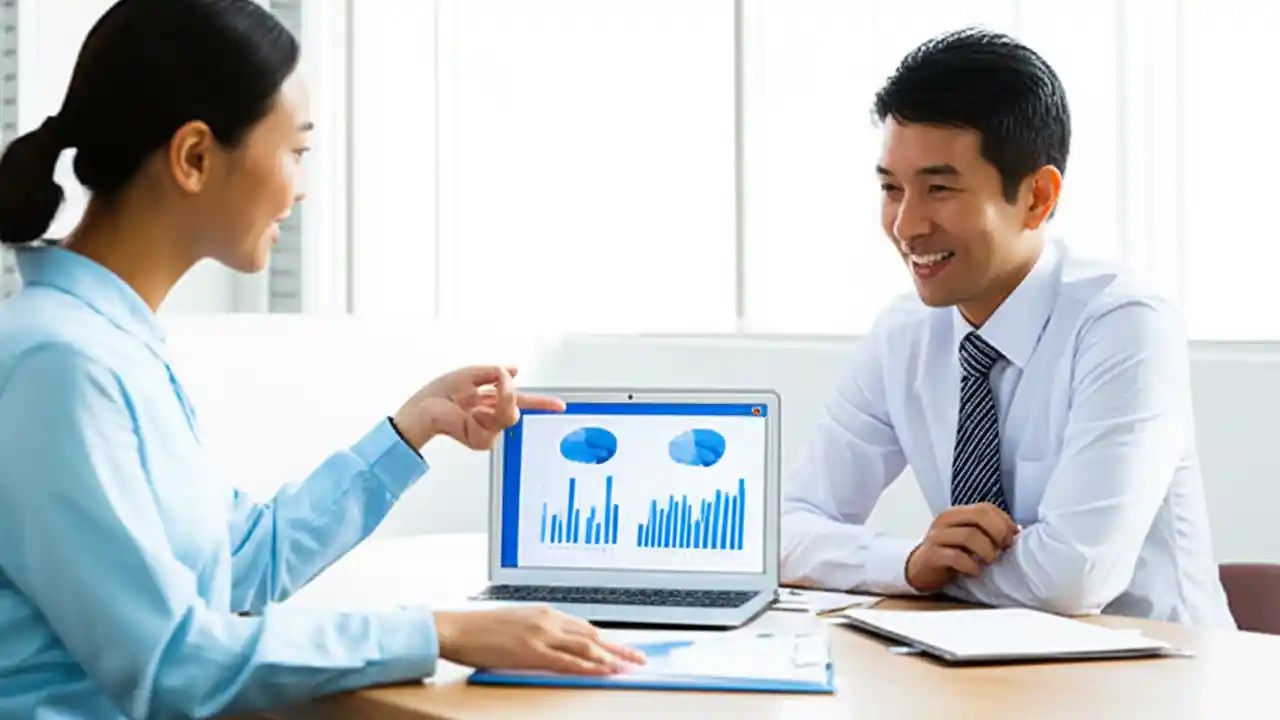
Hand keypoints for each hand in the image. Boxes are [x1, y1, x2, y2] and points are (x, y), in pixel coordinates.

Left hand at [392, 366, 564, 449]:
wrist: (424, 407)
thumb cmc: (439, 392)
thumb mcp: (472, 374)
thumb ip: (495, 373)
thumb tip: (514, 370)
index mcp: (491, 399)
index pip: (521, 400)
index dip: (541, 402)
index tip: (559, 405)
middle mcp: (491, 415)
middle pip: (517, 408)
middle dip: (512, 393)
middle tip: (502, 384)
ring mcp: (487, 429)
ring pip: (509, 416)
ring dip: (499, 401)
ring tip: (478, 400)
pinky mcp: (481, 440)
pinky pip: (495, 425)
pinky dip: (484, 415)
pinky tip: (470, 414)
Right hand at [435, 606, 645, 674]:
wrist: (456, 628)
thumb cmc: (480, 629)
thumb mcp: (516, 623)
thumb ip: (538, 632)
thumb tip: (556, 646)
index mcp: (544, 612)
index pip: (584, 627)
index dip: (606, 639)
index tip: (622, 648)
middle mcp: (547, 620)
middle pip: (593, 635)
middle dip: (618, 647)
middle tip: (638, 658)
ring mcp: (541, 635)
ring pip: (586, 647)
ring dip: (611, 657)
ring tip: (628, 667)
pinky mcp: (532, 651)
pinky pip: (568, 661)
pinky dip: (589, 667)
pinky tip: (602, 672)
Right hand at [905, 503, 1019, 592]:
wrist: (920, 569)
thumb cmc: (950, 553)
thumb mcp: (968, 538)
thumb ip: (987, 531)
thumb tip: (1015, 532)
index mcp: (956, 513)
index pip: (985, 508)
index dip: (1004, 522)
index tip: (1012, 538)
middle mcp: (945, 520)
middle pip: (979, 516)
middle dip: (998, 532)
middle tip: (1003, 548)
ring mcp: (936, 537)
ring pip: (969, 536)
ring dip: (987, 550)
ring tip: (990, 561)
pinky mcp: (931, 555)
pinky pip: (956, 557)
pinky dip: (971, 565)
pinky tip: (975, 572)